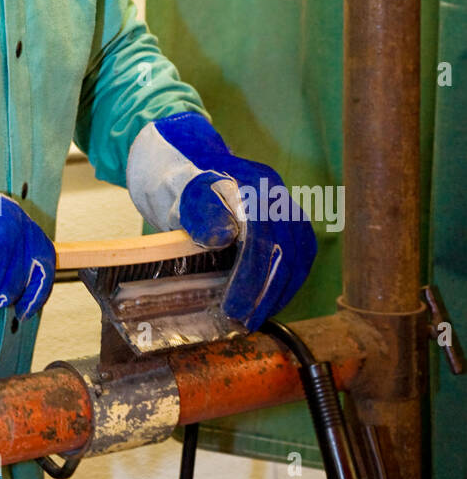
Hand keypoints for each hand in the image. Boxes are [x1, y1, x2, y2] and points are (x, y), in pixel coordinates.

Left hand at [126, 113, 316, 329]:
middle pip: (288, 247)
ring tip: (261, 315)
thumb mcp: (178, 194)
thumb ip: (198, 211)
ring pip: (300, 251)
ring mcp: (282, 202)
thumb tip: (221, 236)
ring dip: (284, 288)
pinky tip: (272, 297)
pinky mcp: (284, 215)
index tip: (236, 308)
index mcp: (250, 184)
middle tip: (247, 321)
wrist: (184, 156)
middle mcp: (273, 191)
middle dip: (270, 291)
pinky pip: (300, 249)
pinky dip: (290, 276)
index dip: (252, 277)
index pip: (261, 236)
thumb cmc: (177, 178)